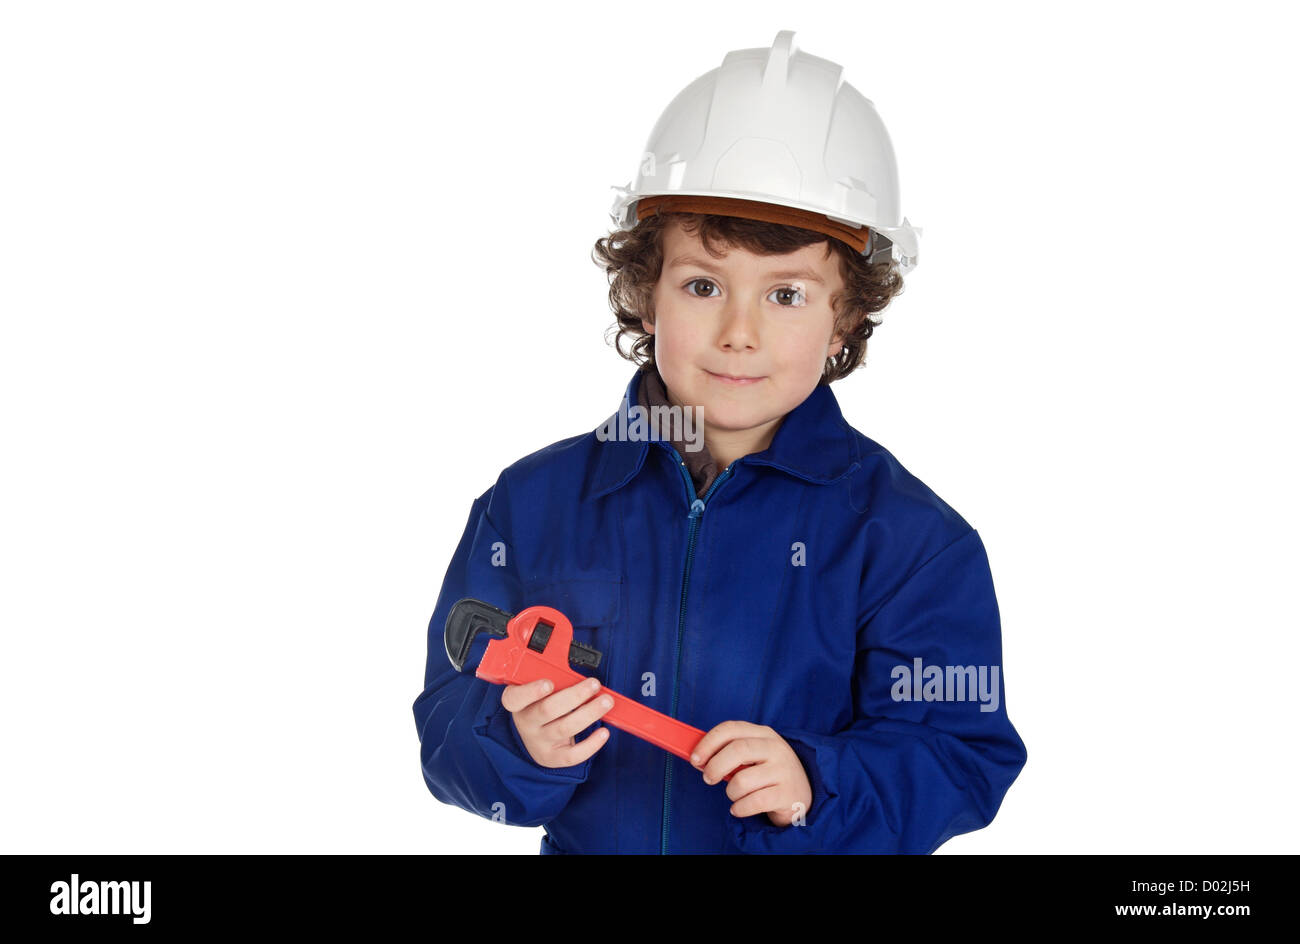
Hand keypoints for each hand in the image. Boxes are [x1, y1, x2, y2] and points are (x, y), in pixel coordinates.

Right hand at [500, 676, 613, 768]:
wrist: (536, 738)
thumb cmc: (542, 707)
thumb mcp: (540, 692)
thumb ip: (555, 682)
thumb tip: (581, 677)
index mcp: (518, 703)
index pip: (514, 698)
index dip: (531, 691)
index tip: (549, 683)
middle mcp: (526, 724)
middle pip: (547, 709)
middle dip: (575, 695)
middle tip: (594, 684)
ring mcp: (538, 742)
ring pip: (565, 728)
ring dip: (589, 713)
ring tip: (605, 701)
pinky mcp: (553, 758)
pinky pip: (573, 755)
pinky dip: (591, 744)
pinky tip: (604, 732)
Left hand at [691, 721, 812, 826]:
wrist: (803, 795)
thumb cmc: (767, 773)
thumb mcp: (753, 756)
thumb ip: (729, 752)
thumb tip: (697, 757)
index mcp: (763, 734)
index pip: (731, 729)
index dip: (708, 742)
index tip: (695, 759)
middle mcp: (775, 748)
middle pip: (737, 750)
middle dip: (715, 766)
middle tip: (708, 778)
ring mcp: (783, 771)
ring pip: (742, 781)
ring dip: (730, 792)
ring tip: (735, 795)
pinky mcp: (787, 794)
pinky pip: (753, 802)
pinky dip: (739, 808)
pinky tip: (740, 808)